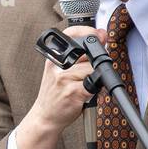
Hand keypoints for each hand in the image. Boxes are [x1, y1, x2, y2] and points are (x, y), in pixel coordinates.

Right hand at [15, 24, 106, 148]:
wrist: (45, 117)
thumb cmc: (56, 93)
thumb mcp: (61, 70)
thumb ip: (81, 54)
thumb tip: (102, 33)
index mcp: (53, 57)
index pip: (71, 33)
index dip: (88, 31)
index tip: (97, 35)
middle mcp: (57, 66)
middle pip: (88, 52)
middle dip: (96, 60)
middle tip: (89, 72)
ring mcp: (64, 78)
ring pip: (93, 68)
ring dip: (96, 78)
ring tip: (85, 86)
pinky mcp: (73, 92)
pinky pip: (94, 84)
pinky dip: (95, 90)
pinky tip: (86, 94)